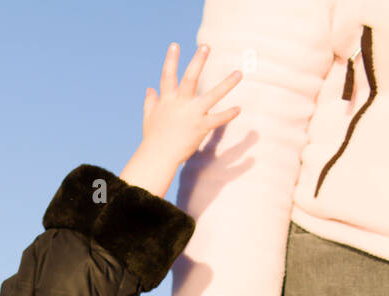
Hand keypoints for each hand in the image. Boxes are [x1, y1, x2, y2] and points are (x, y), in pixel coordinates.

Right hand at [120, 43, 242, 196]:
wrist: (157, 157)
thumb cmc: (153, 138)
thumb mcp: (149, 117)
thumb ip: (150, 101)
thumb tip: (149, 89)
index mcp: (167, 100)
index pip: (167, 76)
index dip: (170, 60)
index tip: (175, 45)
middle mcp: (180, 104)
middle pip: (190, 78)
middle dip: (198, 62)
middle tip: (206, 46)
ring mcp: (191, 115)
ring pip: (212, 96)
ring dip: (226, 84)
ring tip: (239, 73)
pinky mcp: (200, 127)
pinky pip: (217, 119)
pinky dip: (228, 114)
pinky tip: (238, 108)